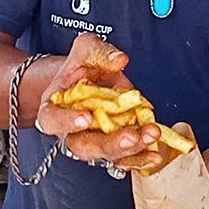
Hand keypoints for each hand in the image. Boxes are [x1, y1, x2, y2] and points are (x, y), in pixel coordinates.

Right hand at [35, 33, 162, 170]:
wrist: (90, 79)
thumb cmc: (82, 67)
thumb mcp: (86, 49)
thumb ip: (99, 52)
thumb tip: (119, 60)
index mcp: (54, 108)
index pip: (52, 120)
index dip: (66, 122)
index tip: (86, 118)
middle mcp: (73, 131)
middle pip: (84, 146)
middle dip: (109, 144)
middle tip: (130, 136)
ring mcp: (95, 141)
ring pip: (108, 155)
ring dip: (131, 151)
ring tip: (152, 135)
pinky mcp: (116, 146)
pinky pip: (126, 159)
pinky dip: (141, 159)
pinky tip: (157, 155)